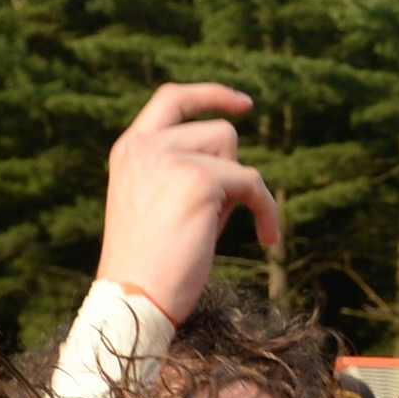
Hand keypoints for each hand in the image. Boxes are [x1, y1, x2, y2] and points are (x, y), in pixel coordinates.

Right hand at [94, 83, 282, 324]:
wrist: (133, 301)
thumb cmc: (148, 269)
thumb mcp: (155, 206)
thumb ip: (182, 174)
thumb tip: (236, 166)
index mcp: (130, 150)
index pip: (172, 100)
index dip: (210, 95)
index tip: (244, 104)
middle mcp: (146, 146)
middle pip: (218, 132)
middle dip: (229, 172)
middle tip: (212, 218)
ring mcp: (171, 158)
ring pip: (234, 153)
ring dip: (237, 191)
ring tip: (210, 229)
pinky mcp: (200, 179)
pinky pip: (252, 183)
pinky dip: (266, 209)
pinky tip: (268, 239)